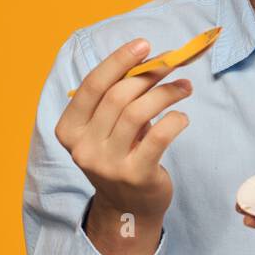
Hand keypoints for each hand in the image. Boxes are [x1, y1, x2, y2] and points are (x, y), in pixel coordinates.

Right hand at [55, 37, 192, 254]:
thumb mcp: (109, 128)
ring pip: (138, 112)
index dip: (118, 61)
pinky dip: (175, 120)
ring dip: (167, 93)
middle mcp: (83, 147)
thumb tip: (152, 58)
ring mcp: (107, 164)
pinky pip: (159, 136)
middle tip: (173, 63)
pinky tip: (182, 117)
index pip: (92, 86)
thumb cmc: (121, 155)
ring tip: (185, 86)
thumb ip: (119, 97)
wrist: (128, 209)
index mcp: (69, 130)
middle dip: (149, 74)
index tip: (144, 44)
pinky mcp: (135, 176)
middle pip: (118, 96)